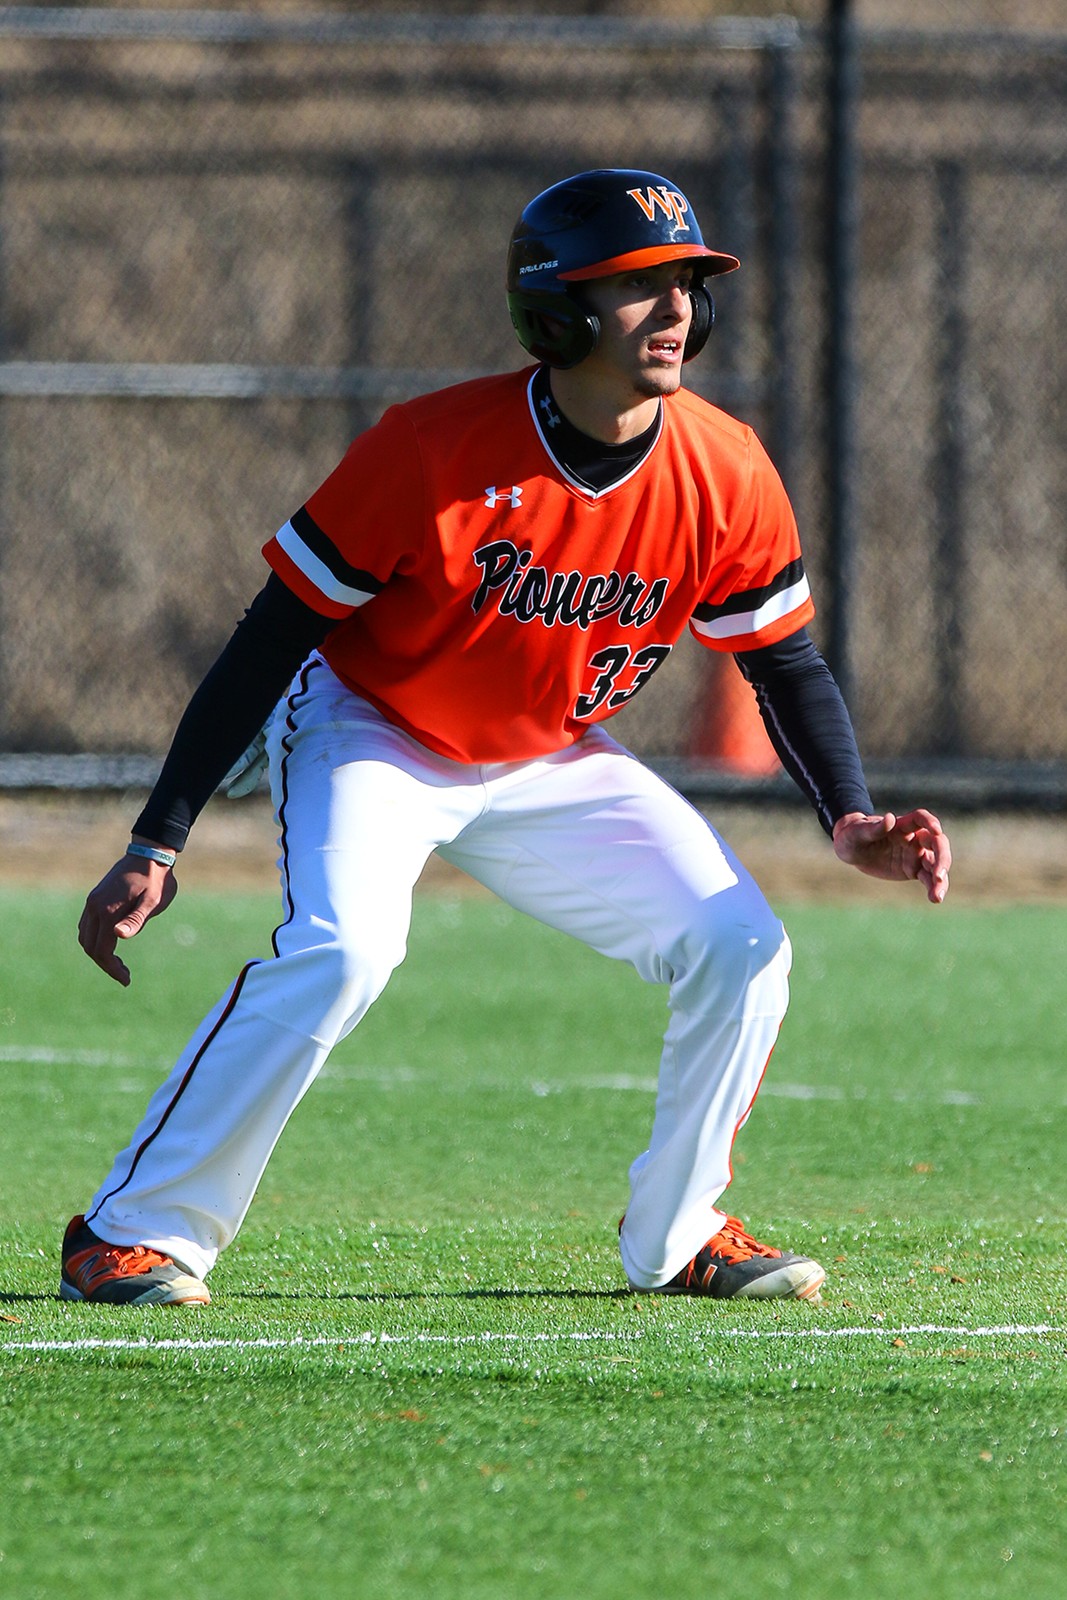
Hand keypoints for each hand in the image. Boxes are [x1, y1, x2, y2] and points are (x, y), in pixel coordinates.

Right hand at [77, 856, 177, 985]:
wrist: (149, 854)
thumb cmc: (156, 880)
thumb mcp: (152, 901)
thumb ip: (136, 919)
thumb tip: (118, 936)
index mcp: (108, 910)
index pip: (102, 950)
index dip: (111, 968)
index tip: (126, 980)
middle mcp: (94, 906)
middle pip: (89, 946)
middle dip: (104, 964)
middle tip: (124, 975)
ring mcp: (92, 901)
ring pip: (85, 936)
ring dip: (97, 952)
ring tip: (118, 962)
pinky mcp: (95, 897)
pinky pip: (87, 925)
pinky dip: (94, 939)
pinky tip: (111, 943)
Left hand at [832, 809, 950, 904]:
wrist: (852, 850)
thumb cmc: (853, 835)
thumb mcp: (858, 832)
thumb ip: (874, 828)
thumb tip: (890, 818)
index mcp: (901, 825)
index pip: (921, 819)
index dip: (931, 822)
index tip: (936, 830)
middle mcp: (914, 838)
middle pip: (937, 843)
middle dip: (942, 858)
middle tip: (939, 875)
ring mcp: (915, 854)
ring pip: (936, 864)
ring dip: (941, 879)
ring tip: (937, 896)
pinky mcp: (913, 869)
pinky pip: (928, 878)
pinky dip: (933, 888)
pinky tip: (935, 898)